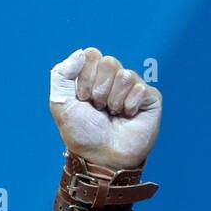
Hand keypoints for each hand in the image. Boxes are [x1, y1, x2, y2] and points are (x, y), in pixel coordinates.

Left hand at [49, 46, 161, 170]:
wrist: (102, 158)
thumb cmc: (82, 134)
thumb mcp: (61, 105)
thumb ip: (61, 76)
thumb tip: (80, 53)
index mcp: (93, 77)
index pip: (92, 54)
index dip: (85, 77)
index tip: (82, 99)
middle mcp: (113, 79)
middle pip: (109, 61)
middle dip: (98, 89)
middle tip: (98, 108)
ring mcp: (132, 87)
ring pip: (124, 74)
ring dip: (113, 100)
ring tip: (112, 115)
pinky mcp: (149, 97)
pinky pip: (139, 88)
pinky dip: (128, 106)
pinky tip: (127, 118)